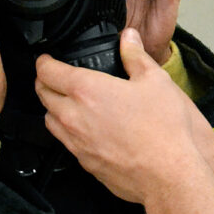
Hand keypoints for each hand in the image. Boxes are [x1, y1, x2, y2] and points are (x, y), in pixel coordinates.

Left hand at [35, 28, 211, 205]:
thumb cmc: (165, 129)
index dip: (45, 61)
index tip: (47, 59)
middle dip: (45, 82)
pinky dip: (68, 132)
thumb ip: (136, 56)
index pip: (48, 71)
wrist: (171, 175)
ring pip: (50, 121)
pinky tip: (87, 129)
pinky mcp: (85, 164)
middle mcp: (74, 117)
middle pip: (42, 95)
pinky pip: (66, 143)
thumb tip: (128, 38)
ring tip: (68, 103)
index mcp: (87, 91)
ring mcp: (77, 143)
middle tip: (54, 77)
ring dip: (54, 108)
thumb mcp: (156, 81)